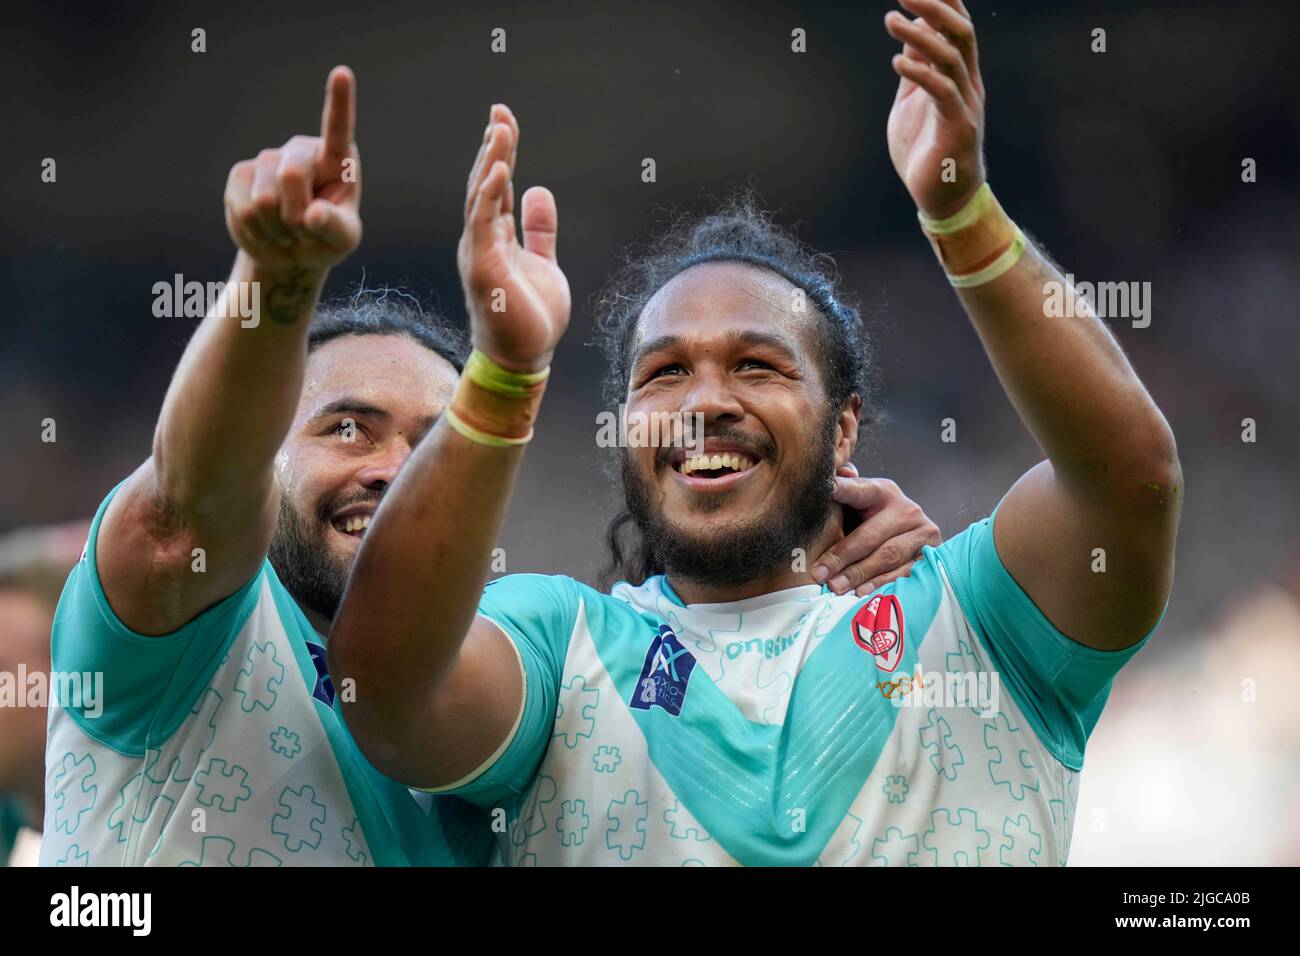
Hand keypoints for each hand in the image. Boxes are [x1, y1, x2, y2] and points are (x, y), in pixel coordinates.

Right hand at [224, 66, 361, 272]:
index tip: (342, 73)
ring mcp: (268, 160)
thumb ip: (334, 227)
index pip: (338, 128)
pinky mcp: (241, 175)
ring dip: (278, 229)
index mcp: (336, 159)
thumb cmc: (325, 238)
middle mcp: (301, 151)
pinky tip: (266, 230)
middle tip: (305, 231)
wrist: (290, 251)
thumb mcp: (342, 240)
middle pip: (291, 175)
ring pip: (264, 200)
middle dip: (297, 216)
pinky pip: (244, 210)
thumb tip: (313, 215)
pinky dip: (257, 231)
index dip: (339, 101)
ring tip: (287, 231)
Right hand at [457, 104, 570, 372]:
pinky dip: (490, 196)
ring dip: (491, 163)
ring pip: (481, 198)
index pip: (495, 185)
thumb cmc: (530, 317)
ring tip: (500, 130)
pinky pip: (483, 225)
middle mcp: (481, 240)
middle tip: (501, 112)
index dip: (501, 151)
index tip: (504, 118)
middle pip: (484, 183)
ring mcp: (479, 253)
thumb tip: (539, 191)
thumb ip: (540, 230)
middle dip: (493, 147)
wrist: (524, 359)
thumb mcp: (544, 263)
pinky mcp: (482, 269)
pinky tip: (500, 171)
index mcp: (495, 237)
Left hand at [811, 465, 941, 595]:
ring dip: (859, 574)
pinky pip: (903, 572)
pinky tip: (862, 592)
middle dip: (843, 556)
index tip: (827, 488)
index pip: (860, 490)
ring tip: (836, 586)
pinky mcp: (930, 555)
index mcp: (884, 492)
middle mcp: (906, 510)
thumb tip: (838, 471)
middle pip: (871, 535)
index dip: (844, 489)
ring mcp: (922, 532)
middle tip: (821, 573)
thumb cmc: (873, 520)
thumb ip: (846, 489)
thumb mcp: (860, 504)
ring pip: (887, 556)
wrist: (910, 535)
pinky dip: (881, 584)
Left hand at [885, 0, 985, 219]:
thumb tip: (911, 27)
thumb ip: (915, 66)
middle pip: (959, 33)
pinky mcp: (958, 128)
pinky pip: (943, 93)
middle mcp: (969, 84)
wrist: (941, 198)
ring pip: (950, 58)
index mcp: (960, 75)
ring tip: (890, 19)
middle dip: (934, 7)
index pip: (958, 27)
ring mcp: (966, 105)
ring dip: (919, 37)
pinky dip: (920, 74)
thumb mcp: (912, 99)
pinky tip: (897, 62)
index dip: (945, 1)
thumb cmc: (925, 147)